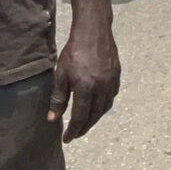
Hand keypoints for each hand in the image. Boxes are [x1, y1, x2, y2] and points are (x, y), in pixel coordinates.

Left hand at [47, 25, 120, 143]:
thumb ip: (58, 98)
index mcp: (86, 89)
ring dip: (95, 118)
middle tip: (75, 134)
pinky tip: (97, 105)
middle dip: (84, 127)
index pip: (80, 117)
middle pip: (94, 116)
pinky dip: (103, 106)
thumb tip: (53, 119)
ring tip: (85, 122)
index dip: (73, 130)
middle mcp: (102, 89)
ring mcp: (112, 83)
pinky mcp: (117, 76)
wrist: (94, 31)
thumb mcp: (61, 74)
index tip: (66, 139)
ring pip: (105, 108)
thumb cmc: (74, 51)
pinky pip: (111, 97)